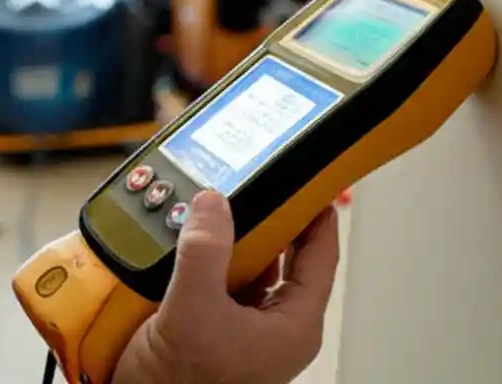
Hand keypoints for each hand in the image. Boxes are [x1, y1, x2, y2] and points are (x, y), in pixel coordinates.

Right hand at [113, 191, 339, 383]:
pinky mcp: (209, 323)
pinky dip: (199, 257)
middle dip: (258, 219)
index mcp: (292, 325)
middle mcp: (271, 324)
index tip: (309, 177)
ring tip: (206, 209)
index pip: (319, 256)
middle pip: (279, 254)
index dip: (316, 212)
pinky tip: (182, 239)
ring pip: (243, 264)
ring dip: (223, 238)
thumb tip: (213, 204)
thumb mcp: (195, 309)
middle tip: (244, 185)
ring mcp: (239, 324)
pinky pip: (212, 278)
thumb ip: (204, 252)